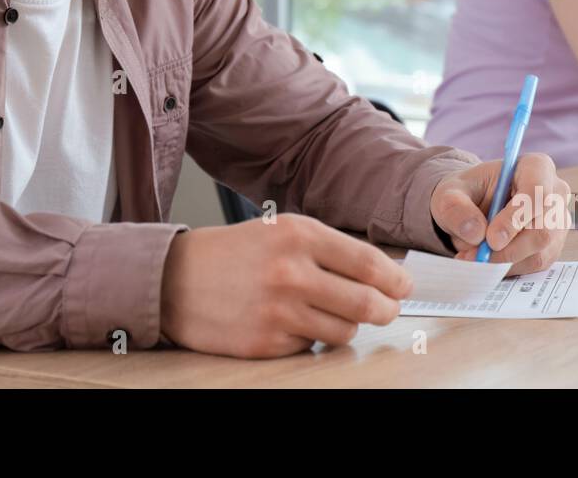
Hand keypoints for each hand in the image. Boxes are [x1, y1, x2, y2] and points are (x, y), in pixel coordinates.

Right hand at [159, 213, 413, 357]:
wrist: (174, 279)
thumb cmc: (231, 253)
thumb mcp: (280, 230)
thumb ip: (327, 248)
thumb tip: (379, 272)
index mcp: (298, 235)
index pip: (368, 263)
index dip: (395, 279)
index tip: (403, 286)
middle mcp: (291, 272)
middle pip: (366, 303)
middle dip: (385, 309)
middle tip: (386, 309)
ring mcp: (278, 312)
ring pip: (344, 332)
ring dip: (345, 326)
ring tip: (327, 313)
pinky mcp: (265, 343)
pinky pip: (310, 348)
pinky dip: (308, 339)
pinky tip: (289, 323)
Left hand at [430, 152, 569, 274]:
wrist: (472, 207)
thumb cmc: (466, 194)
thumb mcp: (449, 194)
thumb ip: (456, 208)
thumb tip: (476, 233)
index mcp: (535, 167)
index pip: (537, 193)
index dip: (515, 219)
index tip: (491, 239)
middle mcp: (555, 193)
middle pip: (542, 230)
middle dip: (507, 249)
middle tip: (475, 256)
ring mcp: (557, 222)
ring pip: (539, 252)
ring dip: (503, 261)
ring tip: (472, 257)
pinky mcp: (552, 246)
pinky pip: (535, 264)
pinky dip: (508, 268)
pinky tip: (486, 260)